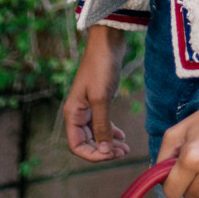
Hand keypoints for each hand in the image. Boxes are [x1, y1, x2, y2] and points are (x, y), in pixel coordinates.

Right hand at [63, 25, 130, 161]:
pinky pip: (101, 123)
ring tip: (125, 148)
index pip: (77, 146)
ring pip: (96, 134)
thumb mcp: (101, 99)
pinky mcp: (98, 101)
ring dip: (109, 143)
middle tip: (123, 153)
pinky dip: (110, 131)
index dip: (92, 155)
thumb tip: (104, 152)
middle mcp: (77, 113)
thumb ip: (102, 126)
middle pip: (87, 142)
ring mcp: (88, 107)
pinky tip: (121, 135)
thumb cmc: (101, 67)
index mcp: (72, 114)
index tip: (111, 155)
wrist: (108, 42)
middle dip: (104, 151)